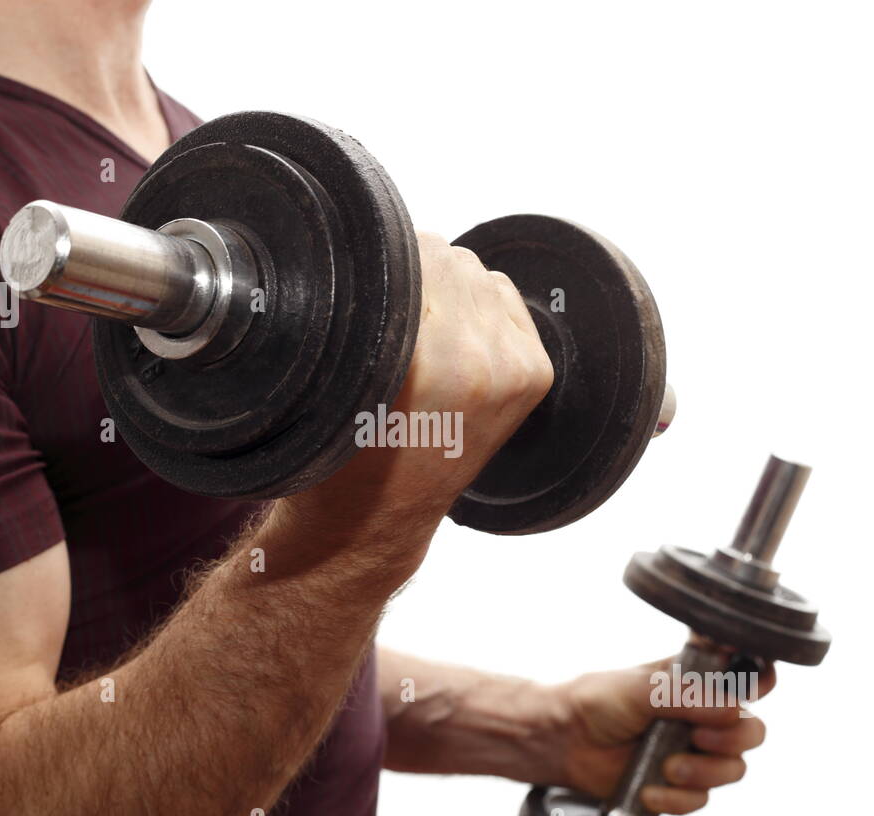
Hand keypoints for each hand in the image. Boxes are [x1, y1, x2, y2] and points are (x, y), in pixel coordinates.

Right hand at [279, 232, 554, 552]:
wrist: (376, 518)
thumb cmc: (343, 449)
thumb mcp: (338, 368)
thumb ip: (370, 299)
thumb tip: (390, 241)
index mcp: (427, 359)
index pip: (416, 252)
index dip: (385, 259)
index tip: (370, 280)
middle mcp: (481, 361)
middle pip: (451, 257)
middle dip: (419, 275)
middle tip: (394, 315)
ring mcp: (515, 368)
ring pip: (481, 274)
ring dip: (453, 292)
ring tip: (424, 335)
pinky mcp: (535, 373)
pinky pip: (508, 299)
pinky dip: (482, 309)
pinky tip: (455, 341)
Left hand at [545, 653, 776, 814]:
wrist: (564, 740)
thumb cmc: (597, 702)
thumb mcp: (641, 688)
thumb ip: (687, 696)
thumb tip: (732, 708)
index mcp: (697, 681)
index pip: (747, 677)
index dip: (758, 683)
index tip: (749, 692)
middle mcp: (702, 716)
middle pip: (752, 731)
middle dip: (732, 740)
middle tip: (697, 739)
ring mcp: (692, 751)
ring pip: (733, 769)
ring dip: (703, 773)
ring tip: (667, 767)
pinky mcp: (678, 784)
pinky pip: (701, 800)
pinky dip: (677, 798)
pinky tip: (650, 788)